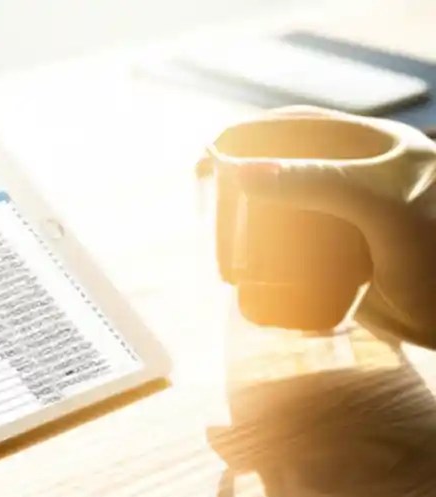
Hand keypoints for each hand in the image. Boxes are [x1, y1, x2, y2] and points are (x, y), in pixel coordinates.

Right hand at [218, 106, 435, 345]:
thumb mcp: (381, 207)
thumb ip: (316, 180)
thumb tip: (238, 170)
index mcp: (376, 146)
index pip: (300, 124)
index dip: (251, 133)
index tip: (209, 155)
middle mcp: (363, 178)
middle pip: (284, 172)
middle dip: (243, 194)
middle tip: (216, 221)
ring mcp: (356, 221)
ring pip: (287, 217)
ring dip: (252, 234)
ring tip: (229, 260)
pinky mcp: (352, 261)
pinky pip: (298, 254)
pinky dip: (269, 263)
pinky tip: (251, 279)